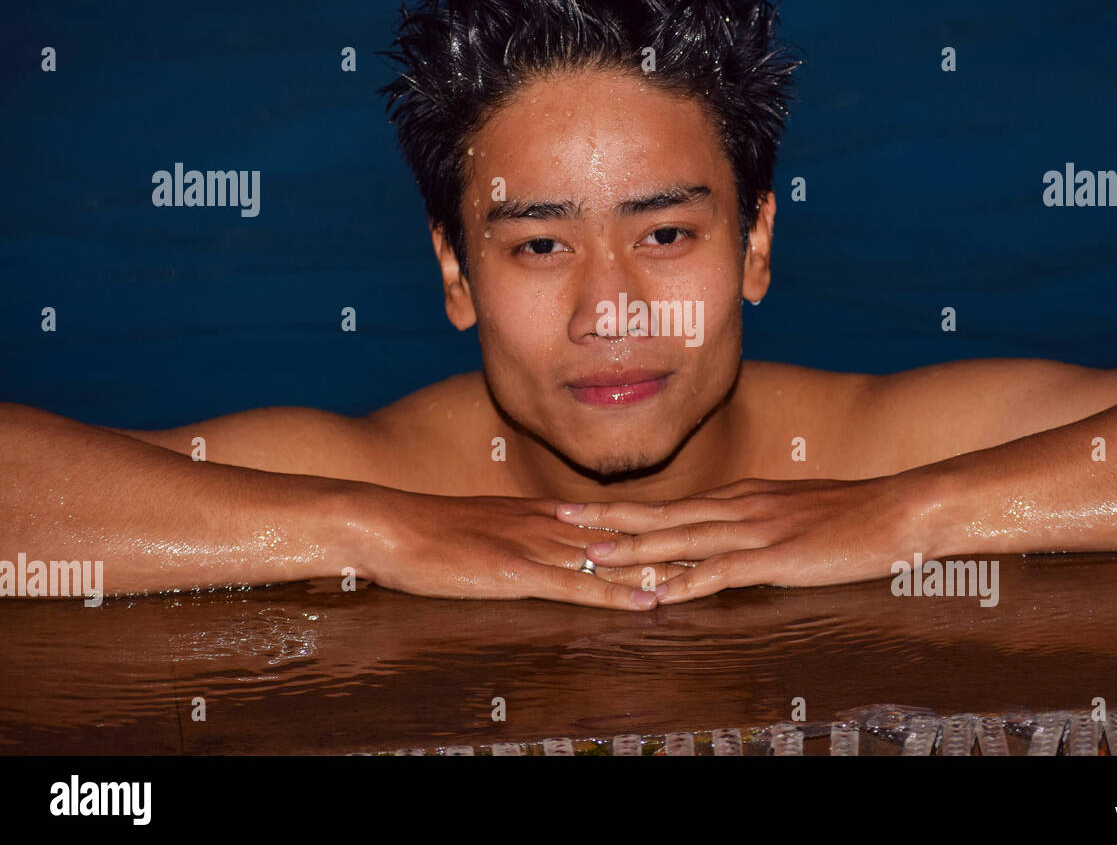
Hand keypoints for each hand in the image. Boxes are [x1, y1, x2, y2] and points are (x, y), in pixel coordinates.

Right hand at [344, 486, 693, 609]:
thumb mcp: (489, 528)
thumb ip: (527, 536)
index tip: (705, 533)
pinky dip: (613, 596)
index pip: (619, 520)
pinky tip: (645, 604)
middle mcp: (551, 525)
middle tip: (726, 551)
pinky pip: (573, 586)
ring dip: (659, 571)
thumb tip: (560, 548)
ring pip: (611, 560)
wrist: (388, 525)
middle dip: (676, 547)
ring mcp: (535, 547)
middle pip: (627, 536)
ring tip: (708, 579)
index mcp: (546, 515)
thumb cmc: (432, 533)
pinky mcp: (515, 573)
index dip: (664, 529)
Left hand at [554, 476, 947, 603]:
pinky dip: (686, 583)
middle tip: (560, 519)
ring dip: (634, 549)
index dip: (625, 510)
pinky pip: (723, 572)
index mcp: (743, 496)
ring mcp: (758, 529)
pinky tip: (659, 595)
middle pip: (662, 512)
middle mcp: (741, 506)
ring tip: (590, 556)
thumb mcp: (797, 512)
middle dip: (608, 519)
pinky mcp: (779, 556)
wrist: (903, 509)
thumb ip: (760, 524)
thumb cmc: (856, 515)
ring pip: (682, 538)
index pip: (672, 504)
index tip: (584, 512)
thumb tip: (729, 540)